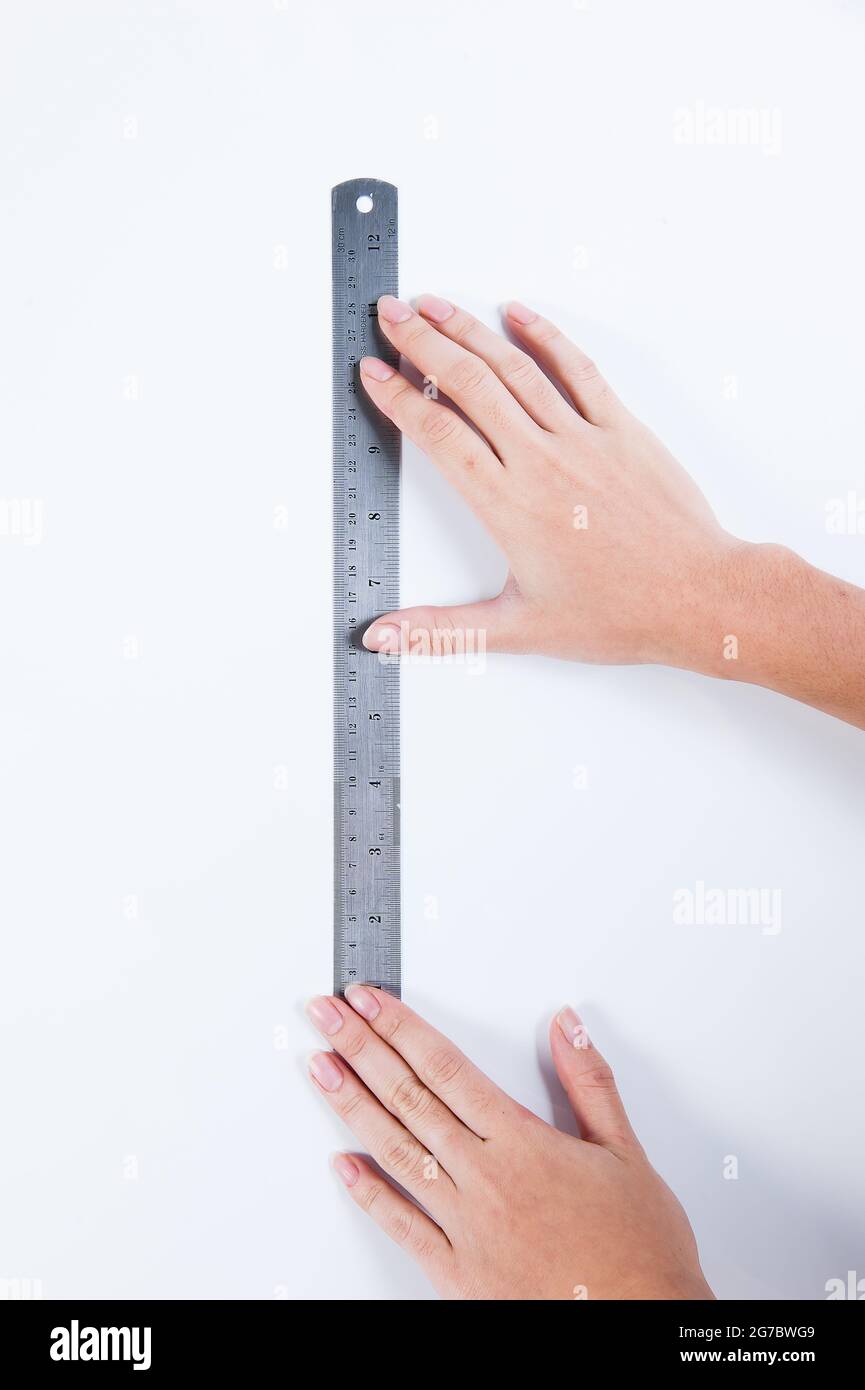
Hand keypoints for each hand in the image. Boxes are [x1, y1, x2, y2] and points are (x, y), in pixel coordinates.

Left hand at [306, 987, 713, 1300]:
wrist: (640, 1326)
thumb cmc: (639, 1252)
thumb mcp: (627, 1154)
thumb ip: (590, 1083)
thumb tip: (567, 1027)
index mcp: (523, 1144)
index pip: (447, 1068)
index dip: (402, 1028)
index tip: (372, 1002)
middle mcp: (486, 1179)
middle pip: (410, 1098)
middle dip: (362, 1050)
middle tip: (327, 1016)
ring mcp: (465, 1226)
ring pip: (396, 1152)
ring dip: (352, 1106)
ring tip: (321, 1069)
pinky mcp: (458, 1272)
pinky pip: (403, 1226)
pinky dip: (368, 1195)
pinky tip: (343, 1167)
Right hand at [359, 295, 864, 729]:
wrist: (699, 596)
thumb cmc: (619, 614)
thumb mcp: (521, 629)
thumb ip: (442, 630)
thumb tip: (383, 637)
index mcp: (509, 505)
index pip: (438, 434)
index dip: (398, 398)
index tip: (372, 371)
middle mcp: (541, 461)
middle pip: (469, 384)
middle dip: (422, 342)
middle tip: (390, 314)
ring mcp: (583, 439)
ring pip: (515, 369)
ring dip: (470, 329)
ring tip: (434, 303)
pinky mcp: (622, 429)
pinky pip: (578, 369)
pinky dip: (546, 336)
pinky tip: (518, 313)